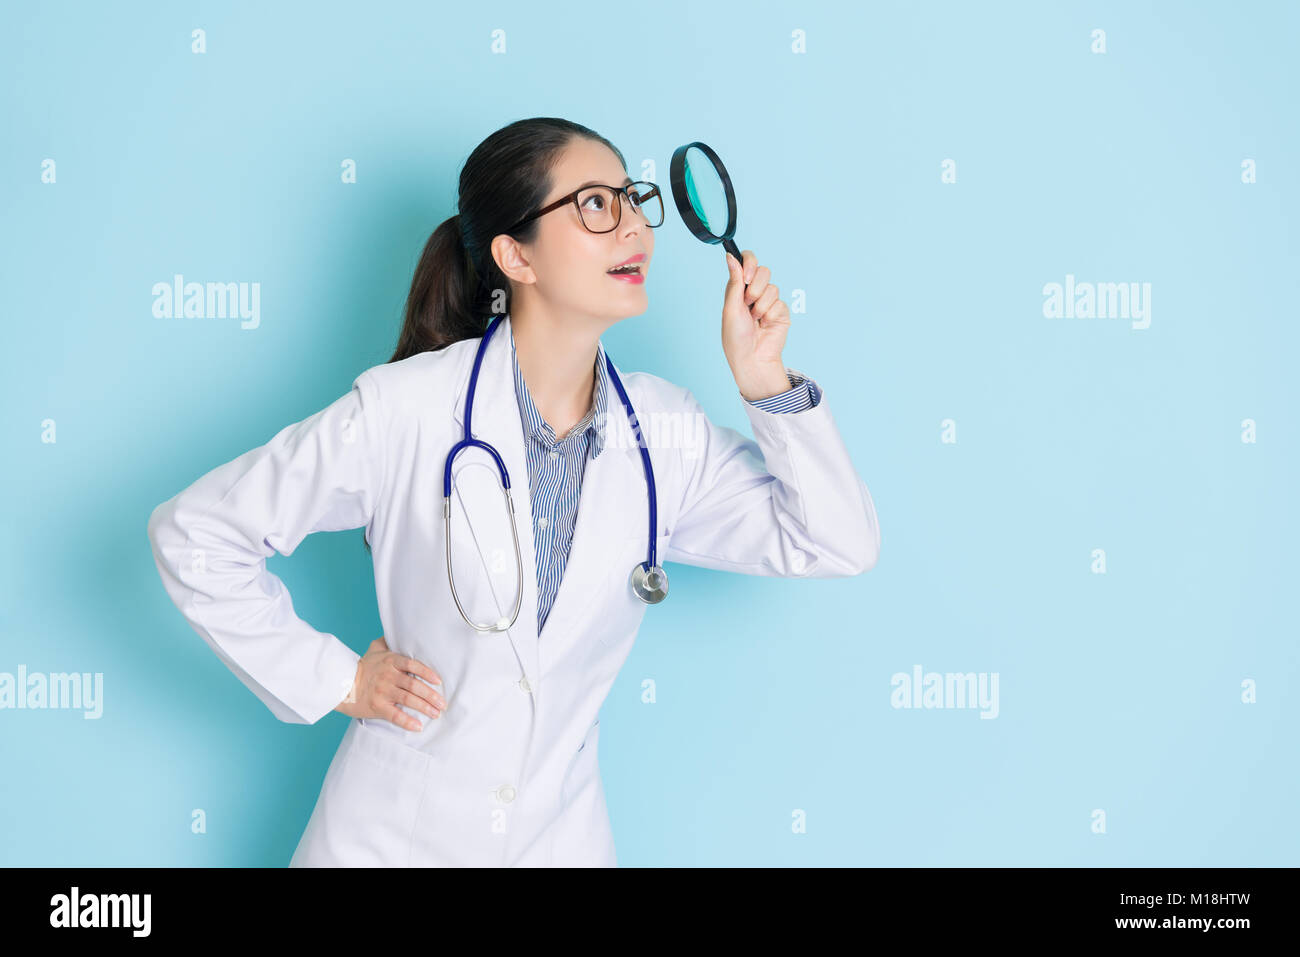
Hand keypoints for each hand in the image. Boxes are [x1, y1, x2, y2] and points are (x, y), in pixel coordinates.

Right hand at [335, 636, 445, 730]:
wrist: (342, 684)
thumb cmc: (363, 667)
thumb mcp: (375, 649)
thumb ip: (388, 641)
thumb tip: (399, 632)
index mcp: (390, 661)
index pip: (413, 665)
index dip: (428, 673)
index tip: (439, 682)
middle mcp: (388, 676)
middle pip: (414, 685)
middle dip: (431, 695)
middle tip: (443, 703)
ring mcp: (383, 692)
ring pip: (409, 700)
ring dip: (425, 708)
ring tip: (436, 714)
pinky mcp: (377, 706)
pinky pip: (396, 715)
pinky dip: (408, 722)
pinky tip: (418, 727)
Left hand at [722, 249, 793, 400]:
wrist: (751, 359)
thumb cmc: (736, 337)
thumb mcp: (731, 308)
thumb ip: (735, 282)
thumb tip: (729, 256)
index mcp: (739, 288)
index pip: (748, 262)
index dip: (750, 263)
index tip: (748, 277)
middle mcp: (754, 292)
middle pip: (764, 270)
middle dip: (756, 288)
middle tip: (748, 303)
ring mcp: (769, 301)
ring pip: (773, 288)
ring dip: (761, 306)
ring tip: (755, 320)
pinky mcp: (781, 312)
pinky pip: (780, 303)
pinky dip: (770, 315)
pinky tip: (765, 326)